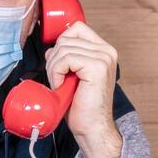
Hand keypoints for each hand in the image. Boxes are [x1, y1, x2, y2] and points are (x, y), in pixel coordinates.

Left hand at [44, 21, 122, 157]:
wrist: (92, 128)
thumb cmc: (82, 107)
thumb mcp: (71, 77)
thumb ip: (65, 59)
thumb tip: (51, 50)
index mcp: (103, 51)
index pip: (76, 28)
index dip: (61, 43)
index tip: (58, 65)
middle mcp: (106, 51)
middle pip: (67, 37)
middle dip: (53, 59)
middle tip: (56, 79)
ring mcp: (103, 58)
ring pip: (63, 47)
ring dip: (53, 68)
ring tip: (59, 85)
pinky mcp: (97, 67)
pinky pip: (66, 58)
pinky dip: (56, 72)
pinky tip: (60, 86)